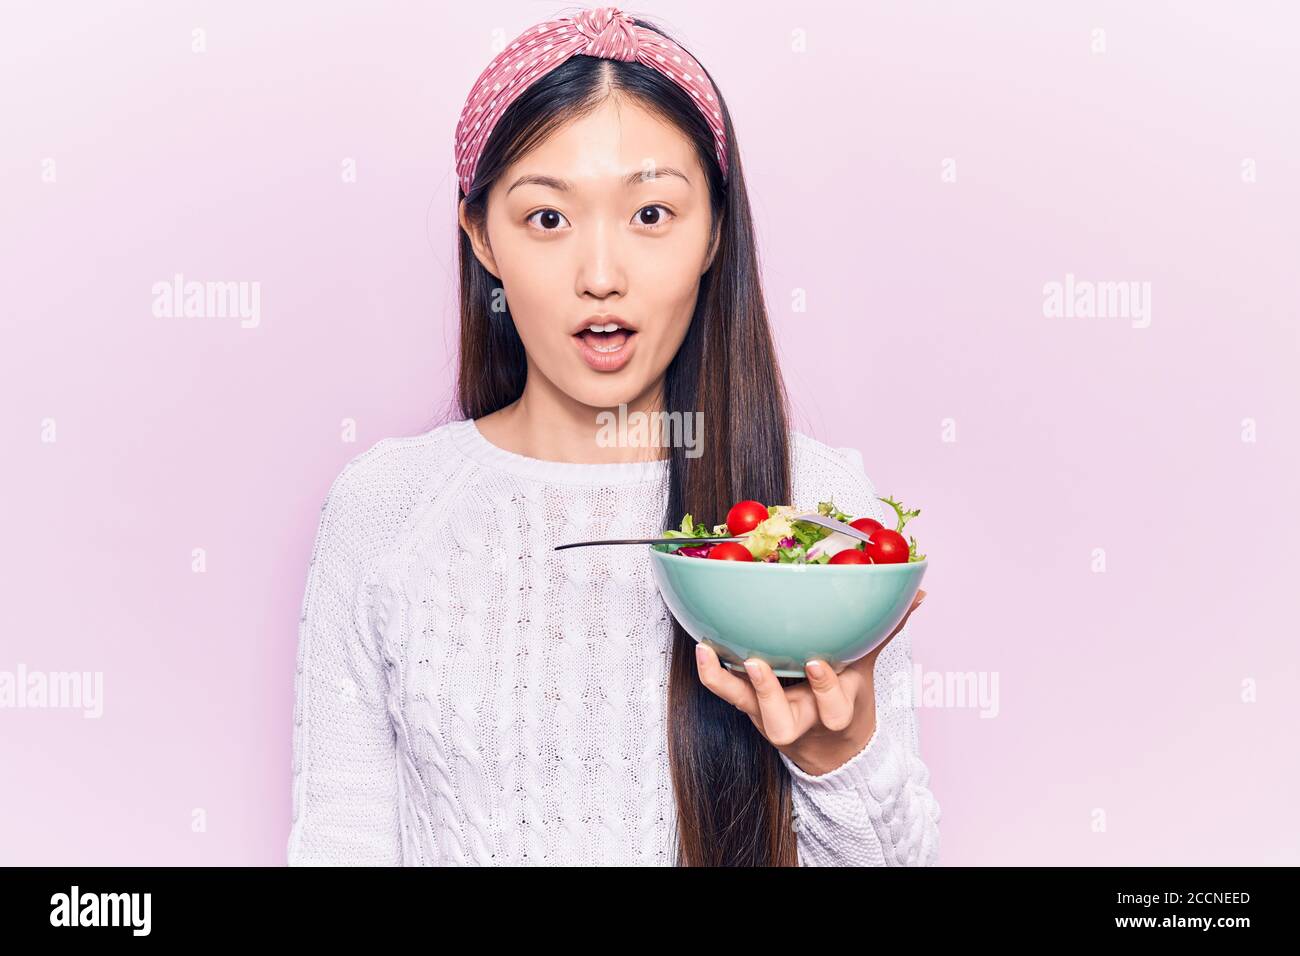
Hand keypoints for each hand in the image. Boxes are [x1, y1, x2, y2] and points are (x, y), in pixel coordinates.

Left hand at [694, 588, 926, 776]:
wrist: (829, 749)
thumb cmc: (848, 701)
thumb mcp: (867, 669)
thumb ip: (886, 630)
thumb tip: (916, 595)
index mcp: (836, 712)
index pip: (834, 708)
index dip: (825, 688)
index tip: (817, 662)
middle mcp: (800, 720)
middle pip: (783, 721)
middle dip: (771, 695)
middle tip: (760, 664)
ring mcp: (769, 717)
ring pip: (749, 709)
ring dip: (732, 682)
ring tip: (715, 651)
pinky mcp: (748, 708)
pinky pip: (726, 694)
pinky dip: (712, 674)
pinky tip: (703, 646)